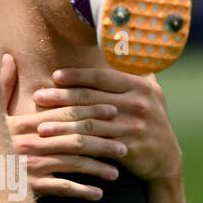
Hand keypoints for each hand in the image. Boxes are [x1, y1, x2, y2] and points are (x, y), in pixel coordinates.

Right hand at [0, 53, 126, 200]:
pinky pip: (62, 188)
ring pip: (74, 163)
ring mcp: (32, 165)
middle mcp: (32, 141)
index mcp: (26, 122)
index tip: (113, 109)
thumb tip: (9, 56)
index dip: (92, 110)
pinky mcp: (30, 187)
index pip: (65, 112)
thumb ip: (2, 85)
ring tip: (117, 171)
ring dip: (98, 167)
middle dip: (104, 140)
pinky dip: (82, 191)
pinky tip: (98, 194)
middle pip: (77, 137)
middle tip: (127, 142)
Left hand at [30, 66, 182, 182]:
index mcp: (139, 85)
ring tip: (40, 125)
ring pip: (90, 123)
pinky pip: (95, 145)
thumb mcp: (149, 93)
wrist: (165, 158)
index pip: (102, 76)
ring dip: (62, 124)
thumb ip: (133, 72)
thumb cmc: (149, 120)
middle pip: (91, 98)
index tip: (55, 76)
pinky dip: (74, 145)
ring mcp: (133, 126)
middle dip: (61, 98)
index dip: (77, 75)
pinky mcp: (128, 147)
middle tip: (38, 96)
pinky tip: (58, 145)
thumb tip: (118, 44)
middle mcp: (138, 103)